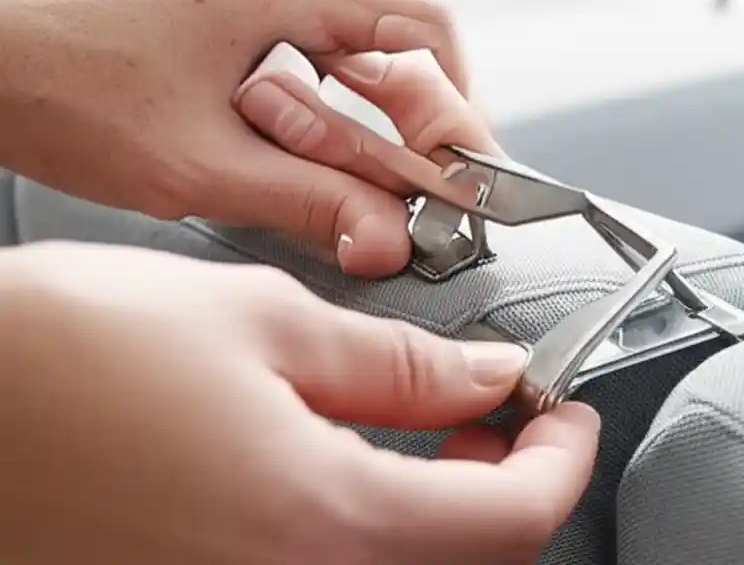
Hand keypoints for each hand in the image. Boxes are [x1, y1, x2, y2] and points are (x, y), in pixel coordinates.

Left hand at [0, 0, 497, 276]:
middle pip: (391, 51)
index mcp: (278, 2)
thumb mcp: (197, 167)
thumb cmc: (60, 90)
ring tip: (357, 192)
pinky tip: (296, 169)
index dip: (459, 99)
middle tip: (421, 197)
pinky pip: (297, 78)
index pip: (419, 25)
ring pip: (343, 69)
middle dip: (414, 129)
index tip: (464, 168)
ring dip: (360, 133)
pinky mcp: (213, 40)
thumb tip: (392, 237)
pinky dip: (315, 128)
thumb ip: (307, 202)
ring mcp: (239, 14)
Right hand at [0, 242, 598, 564]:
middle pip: (468, 563)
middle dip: (507, 486)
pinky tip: (348, 472)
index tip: (565, 414)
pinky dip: (368, 531)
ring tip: (432, 434)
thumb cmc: (58, 358)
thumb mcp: (257, 323)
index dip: (562, 460)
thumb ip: (398, 364)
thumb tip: (485, 376)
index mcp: (322, 524)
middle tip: (499, 416)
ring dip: (444, 513)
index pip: (514, 521)